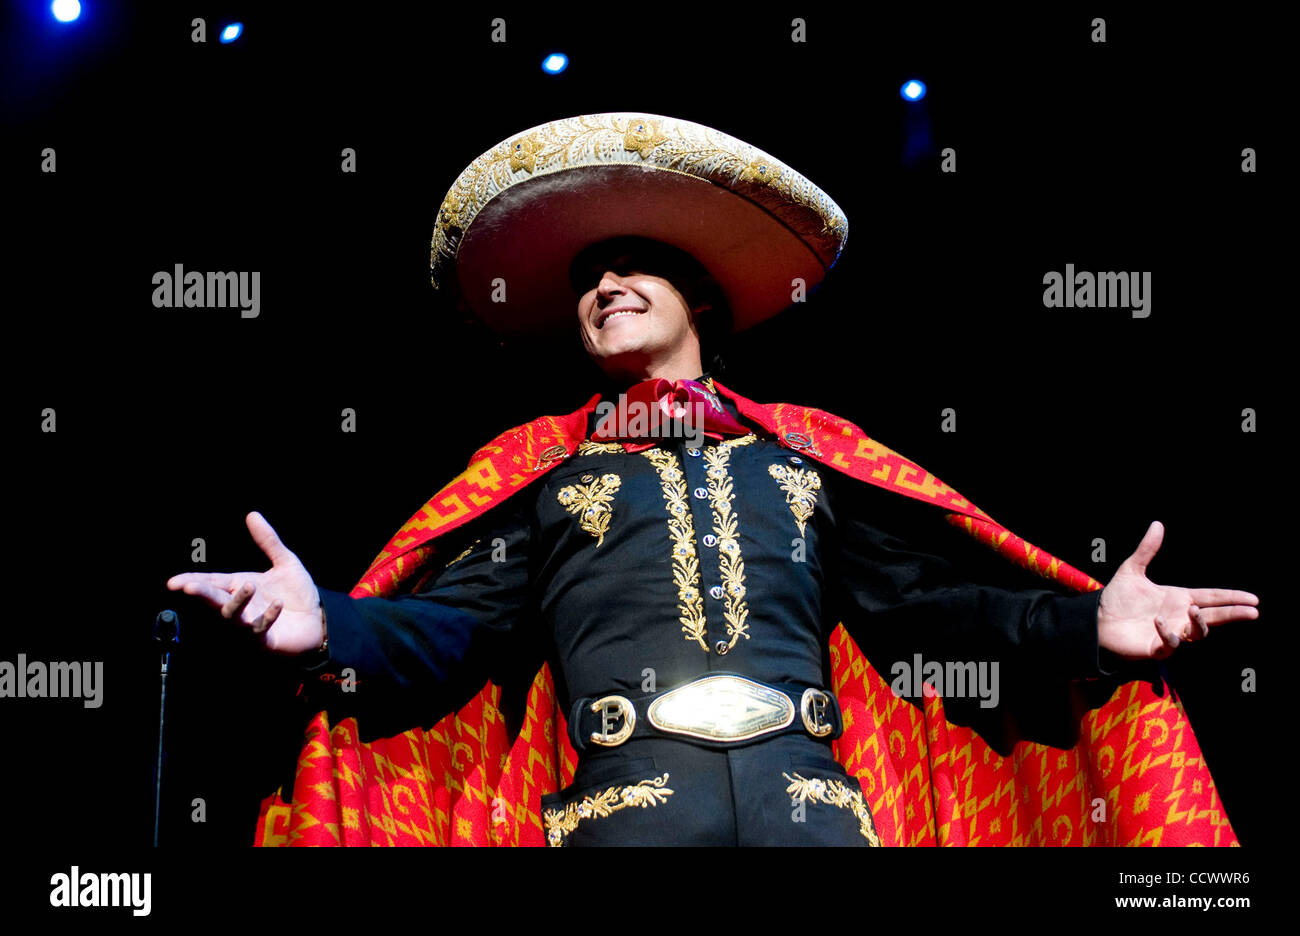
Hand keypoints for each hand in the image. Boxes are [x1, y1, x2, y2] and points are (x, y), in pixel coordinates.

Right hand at [167, 511, 324, 655]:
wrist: (319, 619)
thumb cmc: (297, 594)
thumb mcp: (285, 562)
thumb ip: (268, 541)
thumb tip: (252, 515)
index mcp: (240, 586)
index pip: (212, 582)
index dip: (193, 581)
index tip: (174, 581)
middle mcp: (242, 606)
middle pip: (216, 600)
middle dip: (202, 593)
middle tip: (188, 587)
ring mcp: (251, 624)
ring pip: (233, 616)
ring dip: (237, 602)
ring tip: (247, 585)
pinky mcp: (266, 638)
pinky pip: (262, 629)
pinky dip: (268, 617)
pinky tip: (278, 605)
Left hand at [1097, 521, 1258, 659]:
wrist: (1097, 619)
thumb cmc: (1118, 598)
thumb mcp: (1132, 570)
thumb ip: (1146, 549)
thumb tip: (1157, 524)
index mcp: (1178, 598)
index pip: (1211, 597)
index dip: (1231, 598)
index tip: (1253, 599)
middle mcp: (1179, 616)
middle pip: (1214, 617)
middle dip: (1233, 614)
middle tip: (1252, 612)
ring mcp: (1171, 633)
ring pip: (1197, 633)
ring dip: (1199, 623)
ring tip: (1193, 609)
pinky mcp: (1156, 647)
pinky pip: (1170, 644)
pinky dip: (1168, 634)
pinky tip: (1159, 621)